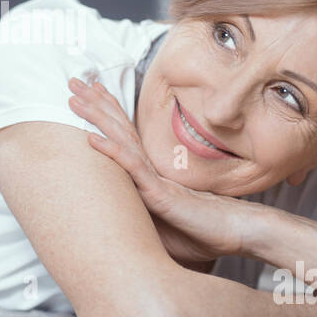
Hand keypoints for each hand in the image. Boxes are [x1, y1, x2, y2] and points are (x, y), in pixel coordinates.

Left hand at [67, 76, 242, 265]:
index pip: (126, 137)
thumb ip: (146, 217)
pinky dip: (113, 152)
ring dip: (98, 117)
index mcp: (153, 174)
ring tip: (76, 97)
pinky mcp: (162, 194)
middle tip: (73, 82)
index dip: (108, 114)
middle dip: (96, 104)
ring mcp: (156, 179)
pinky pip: (134, 169)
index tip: (90, 94)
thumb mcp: (169, 226)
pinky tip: (92, 139)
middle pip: (121, 130)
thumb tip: (123, 221)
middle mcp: (153, 171)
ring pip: (123, 141)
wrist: (242, 233)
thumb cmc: (209, 233)